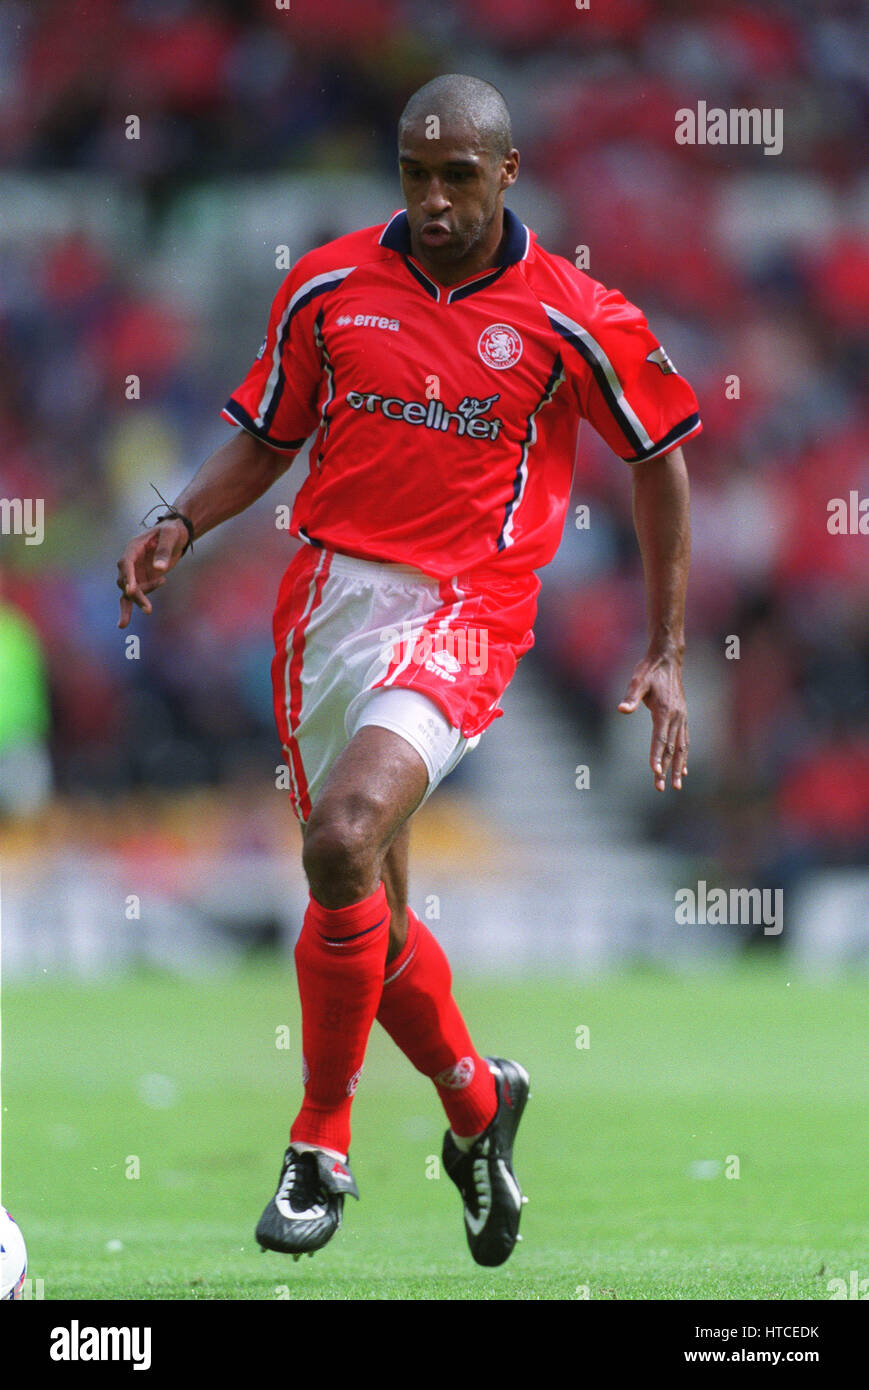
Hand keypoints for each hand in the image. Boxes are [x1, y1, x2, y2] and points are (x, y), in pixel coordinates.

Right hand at [116, 520, 187, 629]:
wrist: (177, 534)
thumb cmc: (172, 531)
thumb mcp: (171, 536)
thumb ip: (164, 550)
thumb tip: (159, 569)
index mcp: (134, 547)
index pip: (126, 563)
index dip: (128, 577)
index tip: (131, 590)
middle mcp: (130, 561)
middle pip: (126, 580)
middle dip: (136, 595)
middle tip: (148, 609)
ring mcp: (135, 572)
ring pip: (128, 591)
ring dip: (134, 603)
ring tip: (134, 618)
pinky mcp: (142, 580)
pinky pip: (137, 594)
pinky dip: (134, 605)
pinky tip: (129, 620)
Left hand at [618, 648, 687, 790]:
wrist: (667, 659)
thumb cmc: (649, 671)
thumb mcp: (637, 681)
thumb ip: (631, 697)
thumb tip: (622, 709)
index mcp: (664, 711)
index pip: (660, 739)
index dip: (656, 756)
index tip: (655, 772)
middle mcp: (676, 717)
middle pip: (671, 748)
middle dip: (666, 770)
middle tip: (660, 788)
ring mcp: (681, 718)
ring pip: (681, 748)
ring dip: (678, 767)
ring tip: (677, 786)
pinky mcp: (682, 717)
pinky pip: (684, 741)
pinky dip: (684, 756)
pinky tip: (683, 769)